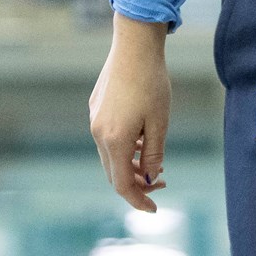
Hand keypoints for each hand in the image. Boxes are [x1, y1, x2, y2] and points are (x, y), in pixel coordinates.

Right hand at [89, 16, 171, 212]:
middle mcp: (99, 133)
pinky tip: (142, 139)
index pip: (123, 184)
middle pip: (114, 172)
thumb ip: (154, 153)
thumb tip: (151, 177)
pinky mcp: (96, 107)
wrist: (134, 45)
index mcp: (115, 140)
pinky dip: (124, 147)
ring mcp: (94, 120)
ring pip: (110, 155)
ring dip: (131, 164)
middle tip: (161, 182)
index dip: (138, 200)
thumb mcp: (160, 121)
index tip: (153, 209)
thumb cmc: (151, 82)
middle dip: (136, 183)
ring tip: (155, 161)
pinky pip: (107, 137)